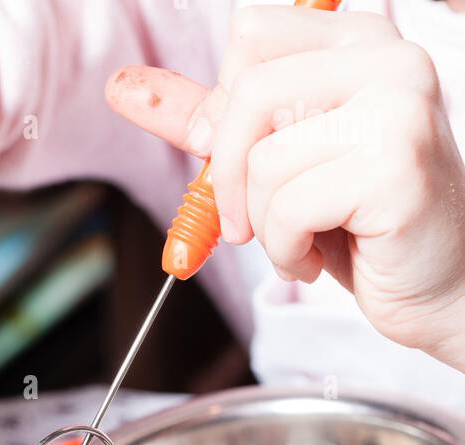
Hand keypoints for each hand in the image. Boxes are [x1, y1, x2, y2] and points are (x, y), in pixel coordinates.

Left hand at [106, 6, 464, 372]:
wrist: (441, 290)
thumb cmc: (365, 229)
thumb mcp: (282, 164)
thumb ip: (217, 124)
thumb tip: (127, 89)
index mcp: (360, 43)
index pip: (249, 38)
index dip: (227, 112)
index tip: (240, 163)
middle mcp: (389, 60)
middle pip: (248, 92)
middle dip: (229, 175)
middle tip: (248, 224)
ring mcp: (398, 108)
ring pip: (264, 159)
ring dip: (264, 225)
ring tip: (304, 243)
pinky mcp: (393, 166)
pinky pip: (288, 206)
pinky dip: (287, 251)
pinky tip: (320, 259)